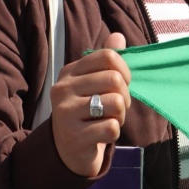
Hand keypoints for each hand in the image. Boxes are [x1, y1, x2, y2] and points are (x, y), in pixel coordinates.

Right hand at [50, 32, 131, 177]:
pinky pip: (112, 128)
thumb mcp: (93, 84)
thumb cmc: (86, 112)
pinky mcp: (74, 137)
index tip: (121, 85)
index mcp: (69, 72)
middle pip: (115, 79)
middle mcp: (63, 89)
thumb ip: (106, 61)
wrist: (67, 151)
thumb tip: (119, 36)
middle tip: (116, 109)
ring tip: (107, 121)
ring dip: (120, 116)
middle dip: (125, 97)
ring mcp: (65, 113)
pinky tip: (100, 135)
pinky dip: (114, 133)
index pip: (108, 57)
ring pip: (116, 103)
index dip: (125, 71)